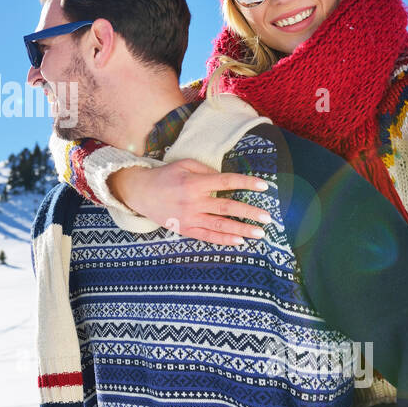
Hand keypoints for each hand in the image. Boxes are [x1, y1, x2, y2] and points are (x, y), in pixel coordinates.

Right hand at [107, 158, 273, 245]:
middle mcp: (193, 202)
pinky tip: (239, 241)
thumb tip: (227, 179)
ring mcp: (189, 218)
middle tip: (267, 218)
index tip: (264, 186)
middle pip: (226, 208)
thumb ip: (206, 170)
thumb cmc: (164, 176)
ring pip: (220, 226)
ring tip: (259, 233)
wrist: (140, 193)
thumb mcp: (184, 165)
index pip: (226, 182)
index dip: (246, 183)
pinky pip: (208, 237)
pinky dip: (224, 240)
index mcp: (194, 183)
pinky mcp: (185, 229)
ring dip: (241, 230)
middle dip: (249, 213)